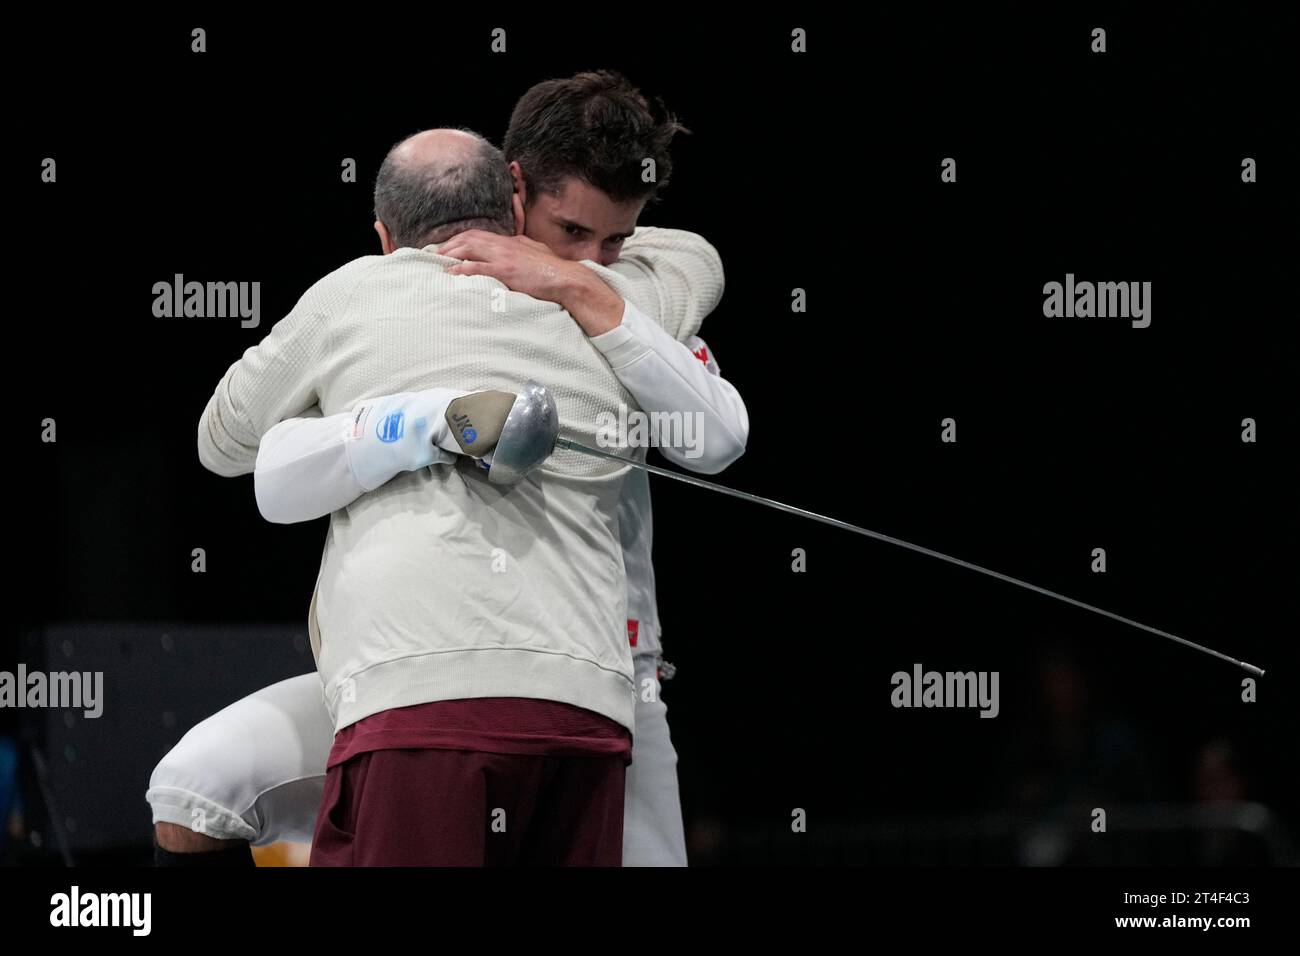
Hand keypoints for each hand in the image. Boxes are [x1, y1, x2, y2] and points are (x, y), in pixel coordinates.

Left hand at [439, 230, 573, 303]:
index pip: (478, 235)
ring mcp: (503, 257)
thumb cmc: (552, 268)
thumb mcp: (534, 251)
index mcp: (510, 241)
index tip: (448, 247)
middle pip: (469, 239)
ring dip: (451, 255)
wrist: (566, 278)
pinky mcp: (505, 271)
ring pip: (470, 250)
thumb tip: (515, 244)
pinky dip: (462, 270)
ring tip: (437, 263)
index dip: (460, 239)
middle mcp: (504, 245)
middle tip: (434, 254)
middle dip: (449, 245)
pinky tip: (451, 274)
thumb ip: (521, 247)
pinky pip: (479, 268)